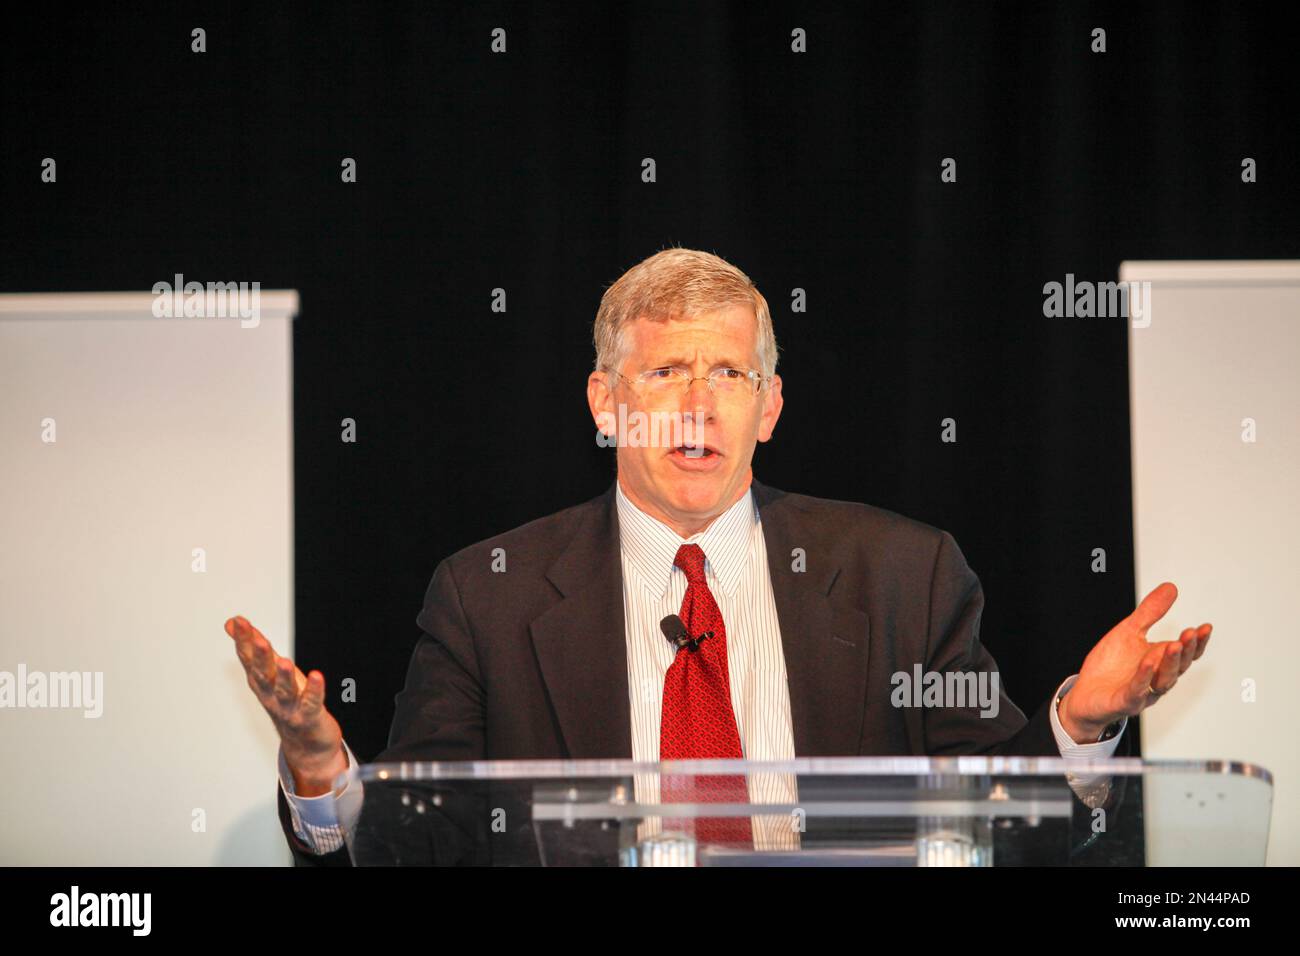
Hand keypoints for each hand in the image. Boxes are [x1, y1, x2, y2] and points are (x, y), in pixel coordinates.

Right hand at [225, 615, 346, 795]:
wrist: (305, 743)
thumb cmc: (288, 700)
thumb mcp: (269, 671)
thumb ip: (252, 646)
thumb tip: (232, 623)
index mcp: (261, 682)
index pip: (249, 659)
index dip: (244, 640)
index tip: (239, 622)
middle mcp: (271, 695)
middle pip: (263, 674)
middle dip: (259, 657)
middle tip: (257, 639)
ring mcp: (288, 708)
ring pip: (284, 691)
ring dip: (283, 676)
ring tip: (284, 661)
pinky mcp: (308, 716)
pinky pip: (311, 703)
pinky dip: (314, 691)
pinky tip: (317, 677)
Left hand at [1059, 582, 1211, 742]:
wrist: (1085, 694)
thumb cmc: (1110, 665)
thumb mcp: (1128, 631)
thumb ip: (1150, 612)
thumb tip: (1171, 588)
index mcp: (1160, 661)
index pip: (1186, 653)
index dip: (1197, 642)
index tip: (1205, 627)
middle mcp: (1156, 678)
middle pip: (1178, 666)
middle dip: (1187, 650)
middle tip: (1191, 633)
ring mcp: (1143, 692)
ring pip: (1163, 680)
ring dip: (1170, 663)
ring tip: (1174, 645)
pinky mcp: (1125, 701)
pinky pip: (1137, 690)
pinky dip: (1144, 677)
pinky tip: (1147, 662)